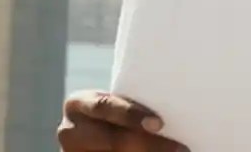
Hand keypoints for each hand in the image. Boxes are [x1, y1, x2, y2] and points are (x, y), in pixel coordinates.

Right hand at [58, 90, 187, 150]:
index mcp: (79, 104)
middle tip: (180, 149)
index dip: (131, 116)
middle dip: (149, 145)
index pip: (104, 107)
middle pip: (113, 140)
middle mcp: (70, 130)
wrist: (97, 128)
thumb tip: (171, 115)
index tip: (159, 124)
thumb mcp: (120, 103)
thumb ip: (136, 105)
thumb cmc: (119, 111)